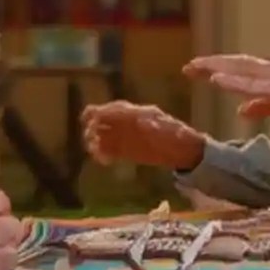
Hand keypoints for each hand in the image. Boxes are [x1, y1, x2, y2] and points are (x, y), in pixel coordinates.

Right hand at [81, 100, 205, 170]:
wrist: (183, 149)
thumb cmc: (173, 133)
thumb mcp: (163, 126)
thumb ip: (150, 124)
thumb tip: (141, 122)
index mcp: (133, 112)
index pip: (110, 109)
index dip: (97, 113)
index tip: (87, 120)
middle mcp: (125, 123)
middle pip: (101, 122)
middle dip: (93, 129)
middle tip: (91, 139)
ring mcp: (125, 137)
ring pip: (102, 137)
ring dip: (96, 143)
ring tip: (95, 150)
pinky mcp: (126, 151)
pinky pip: (109, 151)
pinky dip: (104, 154)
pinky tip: (105, 160)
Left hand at [184, 55, 269, 134]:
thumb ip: (266, 104)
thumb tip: (240, 110)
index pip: (243, 69)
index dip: (220, 67)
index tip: (196, 68)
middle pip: (242, 67)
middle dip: (214, 66)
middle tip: (188, 67)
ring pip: (250, 75)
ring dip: (225, 72)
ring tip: (201, 71)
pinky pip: (266, 88)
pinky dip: (244, 84)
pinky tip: (227, 83)